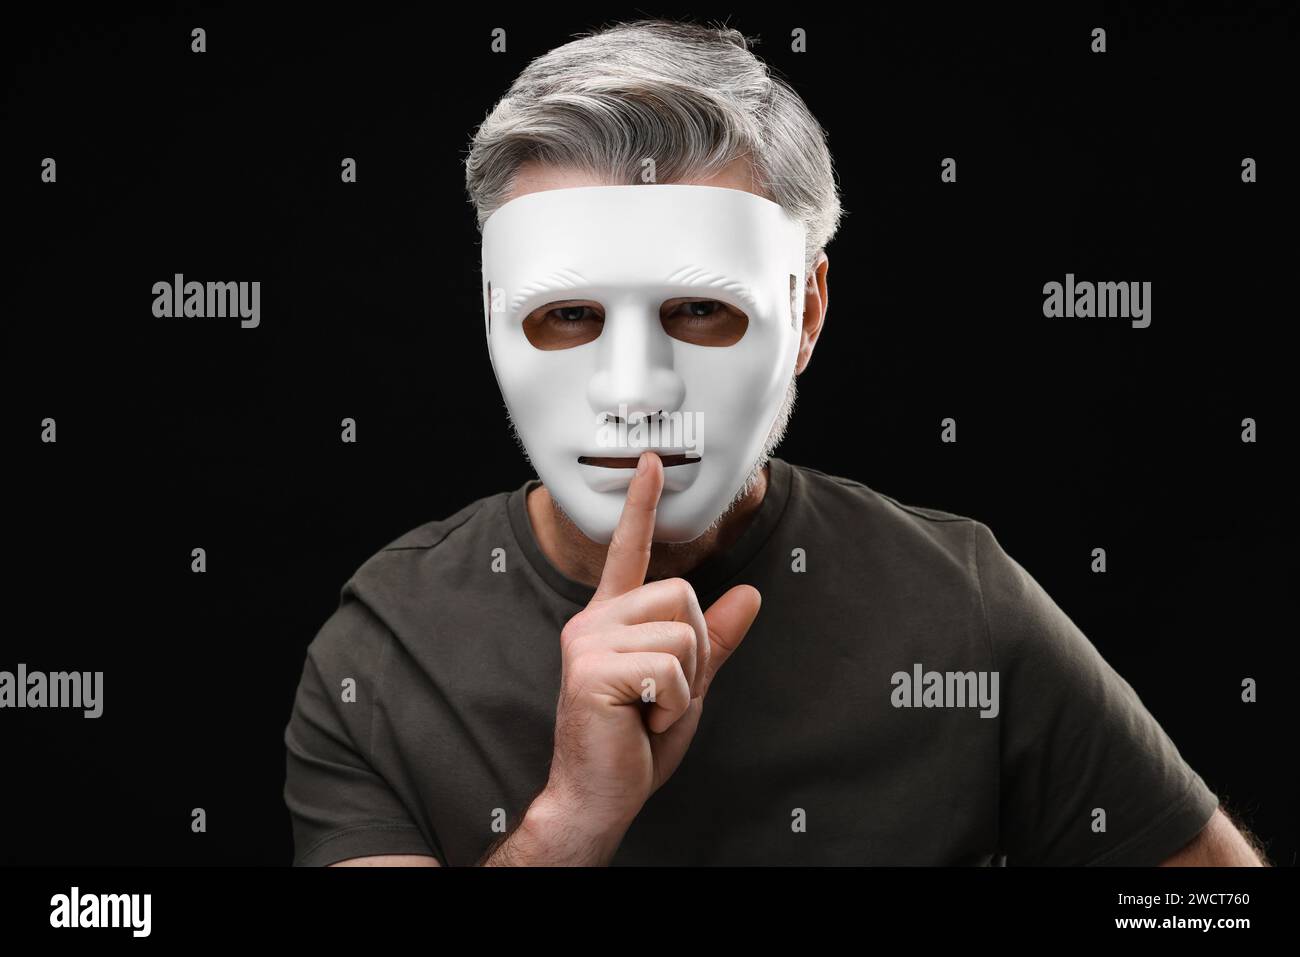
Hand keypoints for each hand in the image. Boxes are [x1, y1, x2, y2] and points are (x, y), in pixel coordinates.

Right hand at [528, 451, 761, 860]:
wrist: (597, 795)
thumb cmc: (634, 743)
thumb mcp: (688, 685)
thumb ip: (715, 640)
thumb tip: (749, 594)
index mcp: (610, 619)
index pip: (628, 551)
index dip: (643, 505)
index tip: (654, 462)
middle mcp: (592, 621)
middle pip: (680, 594)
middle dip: (694, 648)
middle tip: (662, 693)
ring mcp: (587, 642)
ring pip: (682, 630)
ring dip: (685, 681)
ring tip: (650, 708)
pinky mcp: (591, 669)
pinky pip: (671, 667)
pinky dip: (675, 703)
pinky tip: (642, 720)